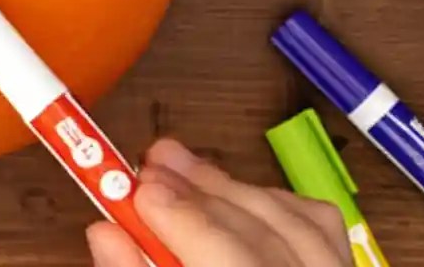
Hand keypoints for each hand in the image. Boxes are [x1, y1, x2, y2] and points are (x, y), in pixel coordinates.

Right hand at [86, 139, 350, 265]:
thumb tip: (105, 229)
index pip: (236, 263)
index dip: (187, 220)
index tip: (138, 187)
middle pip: (265, 236)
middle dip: (199, 195)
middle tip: (143, 167)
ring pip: (297, 223)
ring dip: (230, 189)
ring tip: (174, 168)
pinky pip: (319, 226)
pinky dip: (269, 202)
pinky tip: (228, 194)